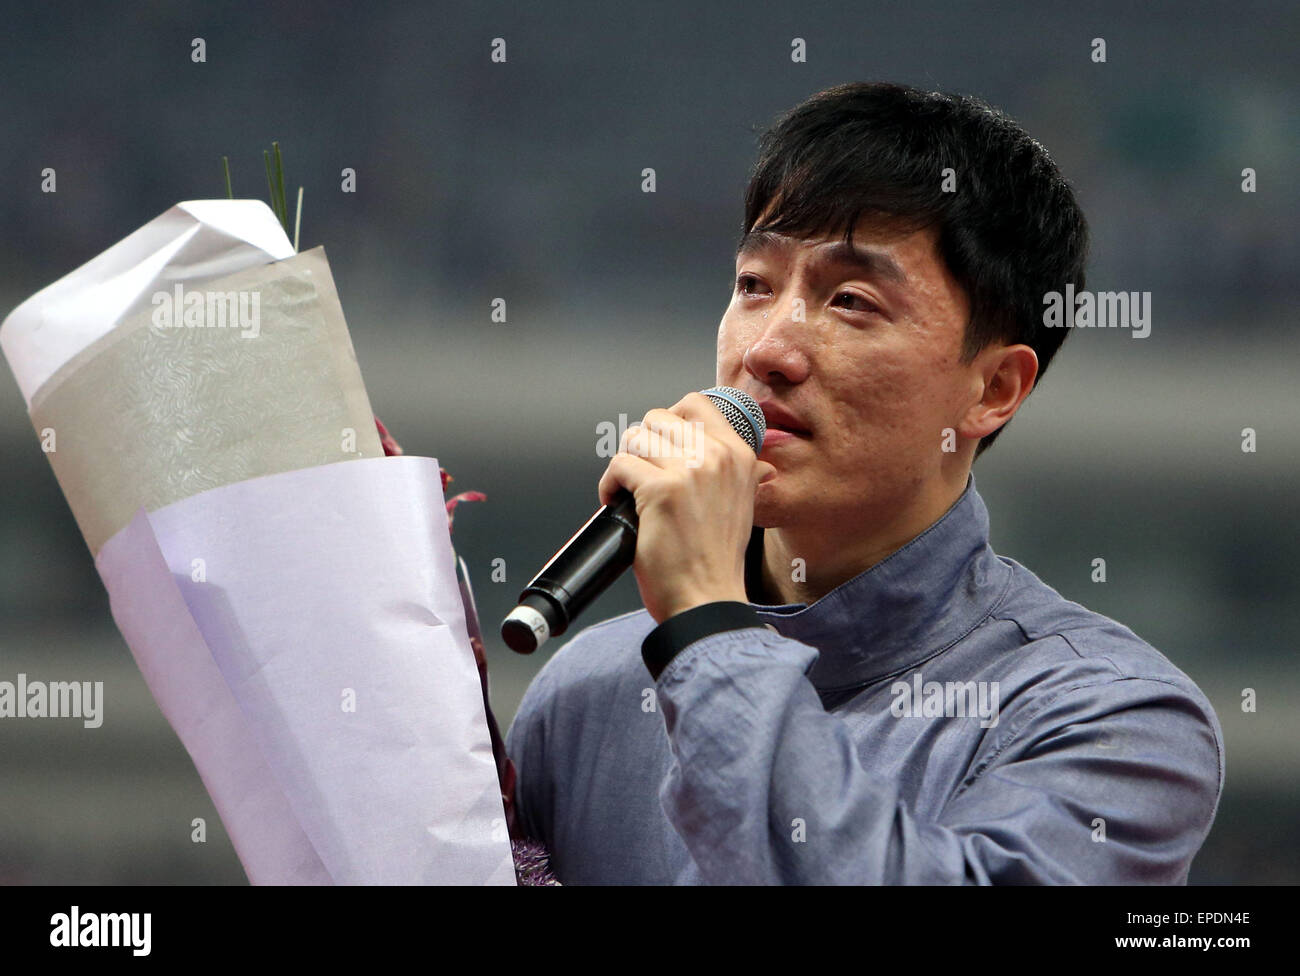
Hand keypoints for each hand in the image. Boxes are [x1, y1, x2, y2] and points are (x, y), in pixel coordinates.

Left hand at [596, 392, 775, 623]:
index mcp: (739, 455)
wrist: (707, 598)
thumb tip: (743, 460)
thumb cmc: (716, 560)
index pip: (697, 403)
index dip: (669, 420)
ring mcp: (690, 470)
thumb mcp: (742, 505)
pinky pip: (619, 465)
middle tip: (642, 475)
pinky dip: (610, 485)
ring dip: (624, 465)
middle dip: (642, 445)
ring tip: (629, 491)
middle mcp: (718, 456)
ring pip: (635, 437)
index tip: (659, 445)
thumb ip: (738, 474)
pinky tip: (618, 503)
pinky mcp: (661, 490)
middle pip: (658, 417)